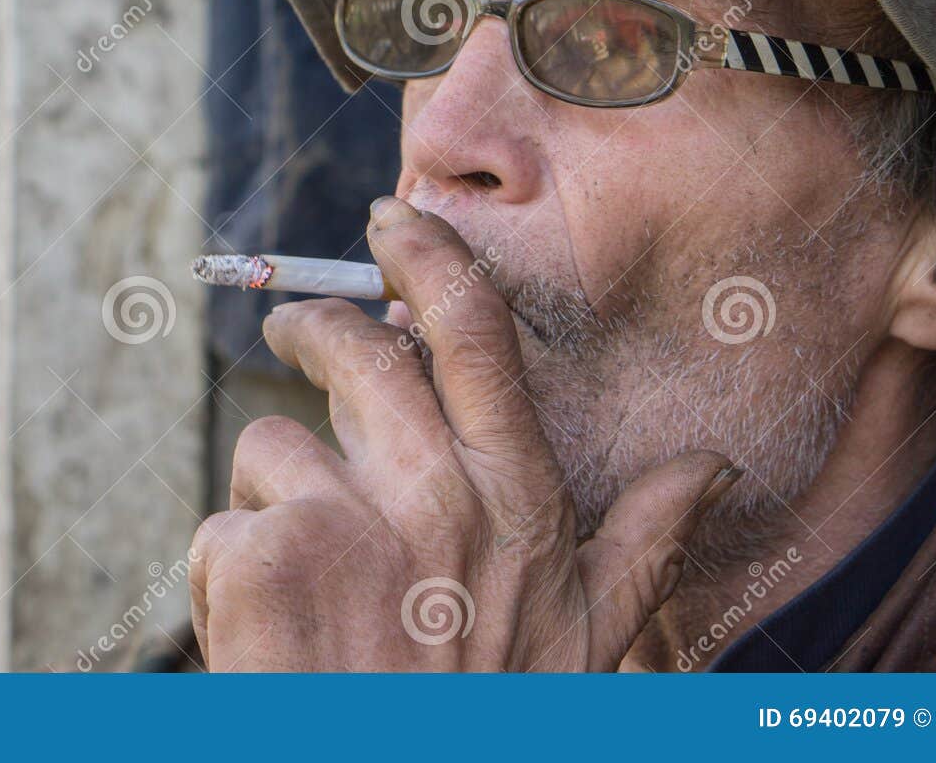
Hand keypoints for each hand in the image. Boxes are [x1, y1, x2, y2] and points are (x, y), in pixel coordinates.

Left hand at [189, 196, 737, 670]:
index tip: (389, 221)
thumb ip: (647, 540)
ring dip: (273, 499)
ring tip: (304, 581)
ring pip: (272, 445)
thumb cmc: (496, 715)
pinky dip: (230, 577)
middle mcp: (433, 490)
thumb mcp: (594, 636)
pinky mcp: (262, 556)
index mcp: (513, 496)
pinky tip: (266, 636)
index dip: (428, 256)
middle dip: (312, 327)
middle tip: (290, 334)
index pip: (475, 333)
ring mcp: (342, 518)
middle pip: (353, 348)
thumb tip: (712, 469)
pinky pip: (222, 526)